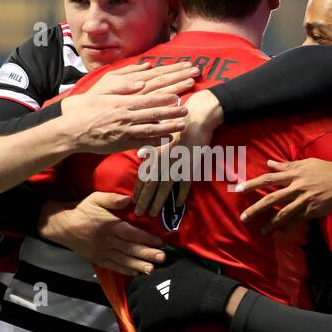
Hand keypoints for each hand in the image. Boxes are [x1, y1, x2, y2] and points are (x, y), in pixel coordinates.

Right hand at [38, 192, 166, 275]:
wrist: (61, 225)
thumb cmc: (81, 210)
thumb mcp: (95, 198)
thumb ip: (113, 199)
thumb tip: (130, 199)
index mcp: (110, 225)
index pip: (132, 233)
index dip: (147, 238)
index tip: (160, 242)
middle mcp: (108, 241)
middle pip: (130, 249)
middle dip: (148, 254)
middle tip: (162, 258)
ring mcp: (102, 252)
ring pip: (123, 260)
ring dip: (139, 265)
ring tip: (152, 269)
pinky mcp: (97, 259)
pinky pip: (113, 266)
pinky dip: (125, 270)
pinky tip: (135, 273)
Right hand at [62, 64, 197, 153]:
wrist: (72, 129)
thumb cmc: (87, 107)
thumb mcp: (103, 89)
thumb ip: (124, 82)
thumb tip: (142, 77)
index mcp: (122, 102)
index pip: (147, 100)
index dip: (164, 99)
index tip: (177, 96)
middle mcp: (125, 117)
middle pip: (153, 114)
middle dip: (171, 112)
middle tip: (186, 109)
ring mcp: (124, 131)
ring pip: (151, 129)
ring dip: (168, 127)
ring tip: (182, 125)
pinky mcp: (122, 143)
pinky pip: (142, 142)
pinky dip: (155, 141)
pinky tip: (167, 139)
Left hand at [125, 254, 239, 331]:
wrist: (208, 294)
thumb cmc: (198, 278)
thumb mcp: (182, 261)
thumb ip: (169, 259)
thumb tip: (164, 255)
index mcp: (150, 276)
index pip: (133, 286)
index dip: (137, 294)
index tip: (143, 300)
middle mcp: (144, 289)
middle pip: (132, 302)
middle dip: (136, 309)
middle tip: (144, 316)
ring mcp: (146, 305)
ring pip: (135, 318)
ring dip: (139, 323)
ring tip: (146, 328)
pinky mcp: (151, 321)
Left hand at [132, 89, 222, 217]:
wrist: (197, 118)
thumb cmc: (177, 121)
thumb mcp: (160, 131)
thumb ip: (150, 145)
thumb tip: (139, 155)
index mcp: (154, 153)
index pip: (143, 176)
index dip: (138, 190)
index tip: (133, 201)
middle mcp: (163, 161)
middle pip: (151, 185)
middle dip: (144, 200)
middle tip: (139, 213)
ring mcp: (177, 165)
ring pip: (165, 188)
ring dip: (159, 202)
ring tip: (154, 213)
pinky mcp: (191, 166)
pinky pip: (185, 184)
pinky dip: (181, 194)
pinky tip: (178, 204)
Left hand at [234, 157, 331, 233]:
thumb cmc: (329, 170)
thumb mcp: (308, 163)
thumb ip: (287, 165)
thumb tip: (268, 163)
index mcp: (295, 173)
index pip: (269, 178)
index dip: (252, 184)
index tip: (238, 189)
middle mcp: (298, 185)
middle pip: (272, 197)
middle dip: (256, 208)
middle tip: (244, 217)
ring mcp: (306, 198)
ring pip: (284, 212)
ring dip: (271, 223)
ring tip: (261, 230)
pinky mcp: (314, 209)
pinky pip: (298, 220)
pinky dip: (288, 228)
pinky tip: (280, 233)